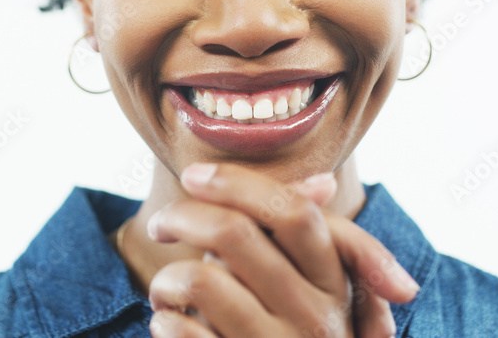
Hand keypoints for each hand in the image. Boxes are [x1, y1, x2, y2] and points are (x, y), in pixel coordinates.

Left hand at [146, 162, 419, 336]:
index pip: (295, 212)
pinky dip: (164, 323)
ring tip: (165, 292)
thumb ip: (302, 236)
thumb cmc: (287, 337)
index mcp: (337, 284)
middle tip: (161, 225)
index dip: (238, 183)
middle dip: (182, 216)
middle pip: (236, 234)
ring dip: (167, 279)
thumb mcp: (306, 288)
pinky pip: (184, 333)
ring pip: (202, 280)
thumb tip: (323, 179)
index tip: (193, 175)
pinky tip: (168, 326)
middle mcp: (318, 320)